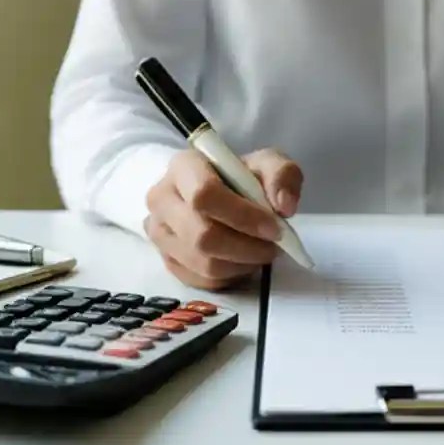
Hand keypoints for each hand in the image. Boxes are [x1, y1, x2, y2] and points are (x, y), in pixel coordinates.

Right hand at [143, 148, 302, 289]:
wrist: (217, 194)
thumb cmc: (241, 177)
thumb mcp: (268, 164)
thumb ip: (283, 175)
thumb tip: (284, 206)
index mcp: (183, 167)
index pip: (204, 195)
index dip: (244, 216)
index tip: (275, 228)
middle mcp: (161, 199)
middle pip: (203, 236)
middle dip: (247, 247)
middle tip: (273, 245)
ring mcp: (159, 233)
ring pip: (203, 263)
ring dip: (242, 264)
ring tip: (261, 251)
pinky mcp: (167, 260)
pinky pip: (202, 280)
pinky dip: (231, 276)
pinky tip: (243, 261)